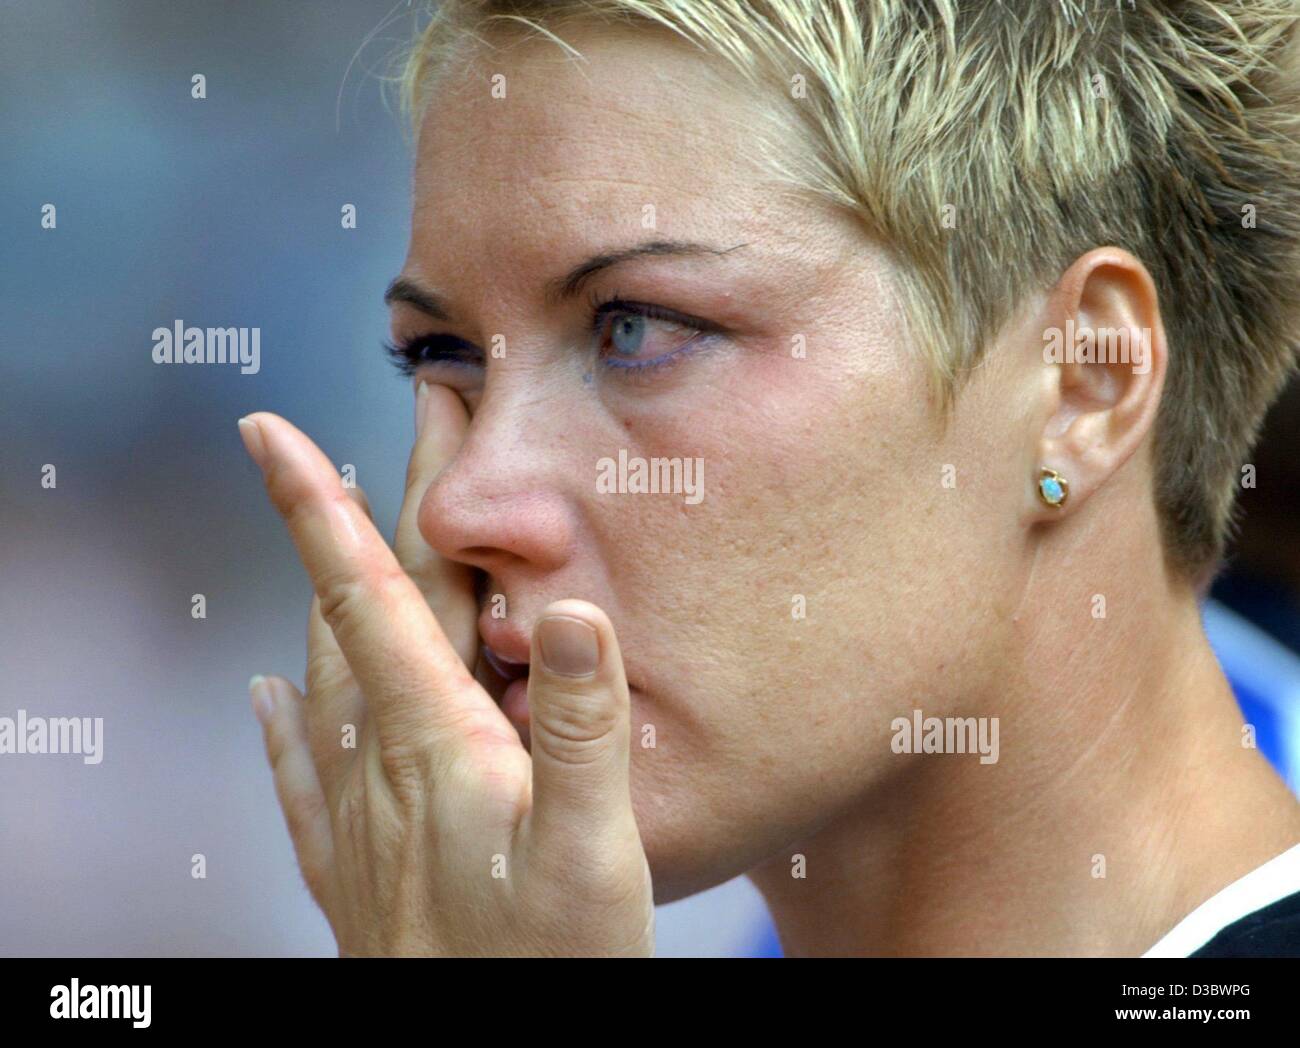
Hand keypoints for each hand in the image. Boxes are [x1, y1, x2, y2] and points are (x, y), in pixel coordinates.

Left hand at [238, 386, 653, 955]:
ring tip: (336, 526)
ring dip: (331, 588)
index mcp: (433, 738)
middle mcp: (379, 760)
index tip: (269, 430)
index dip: (317, 506)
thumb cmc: (544, 967)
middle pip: (360, 607)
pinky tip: (266, 698)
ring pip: (327, 671)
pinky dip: (282, 720)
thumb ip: (581, 730)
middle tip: (401, 422)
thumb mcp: (592, 853)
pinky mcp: (353, 864)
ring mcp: (358, 813)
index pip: (366, 593)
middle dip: (366, 505)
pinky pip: (300, 770)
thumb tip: (571, 610)